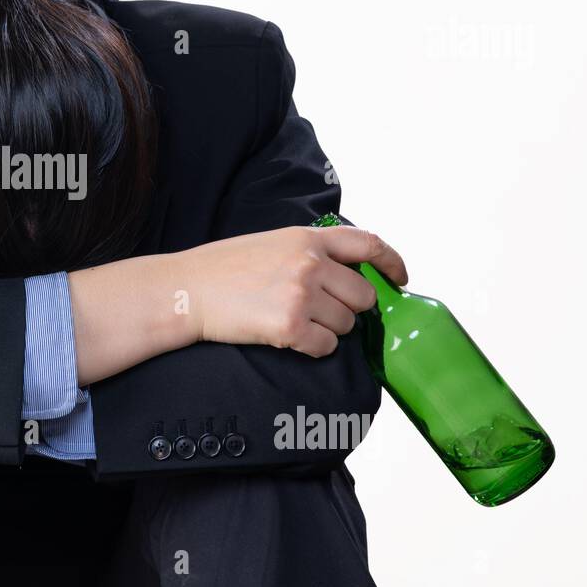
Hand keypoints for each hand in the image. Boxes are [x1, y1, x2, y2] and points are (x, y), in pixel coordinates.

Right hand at [183, 225, 407, 356]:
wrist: (186, 290)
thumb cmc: (223, 269)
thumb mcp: (271, 243)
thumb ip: (310, 252)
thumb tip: (348, 274)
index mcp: (306, 238)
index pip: (369, 244)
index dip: (392, 263)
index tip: (399, 279)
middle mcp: (309, 263)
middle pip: (363, 295)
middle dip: (349, 308)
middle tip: (320, 311)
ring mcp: (301, 295)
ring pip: (347, 324)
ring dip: (329, 329)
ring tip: (294, 321)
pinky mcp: (290, 327)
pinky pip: (326, 347)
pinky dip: (313, 348)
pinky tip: (288, 337)